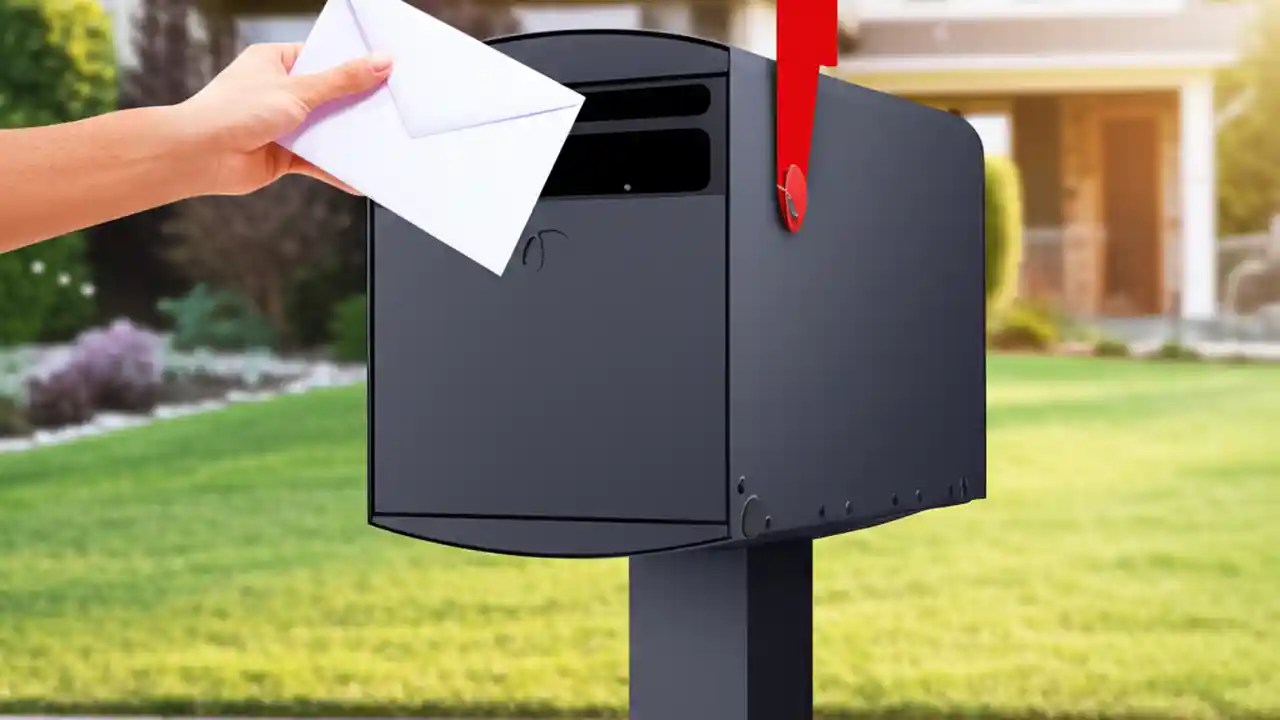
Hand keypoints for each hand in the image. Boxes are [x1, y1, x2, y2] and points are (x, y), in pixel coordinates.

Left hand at [178, 43, 391, 195]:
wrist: (198, 155)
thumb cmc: (233, 111)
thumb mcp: (297, 90)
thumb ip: (342, 81)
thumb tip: (380, 63)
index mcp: (274, 62)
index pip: (321, 57)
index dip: (351, 63)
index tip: (383, 68)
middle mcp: (277, 91)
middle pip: (328, 95)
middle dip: (355, 103)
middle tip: (390, 104)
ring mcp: (281, 124)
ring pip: (325, 128)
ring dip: (347, 137)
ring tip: (382, 139)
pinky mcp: (283, 154)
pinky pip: (318, 160)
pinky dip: (336, 168)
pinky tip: (358, 176)